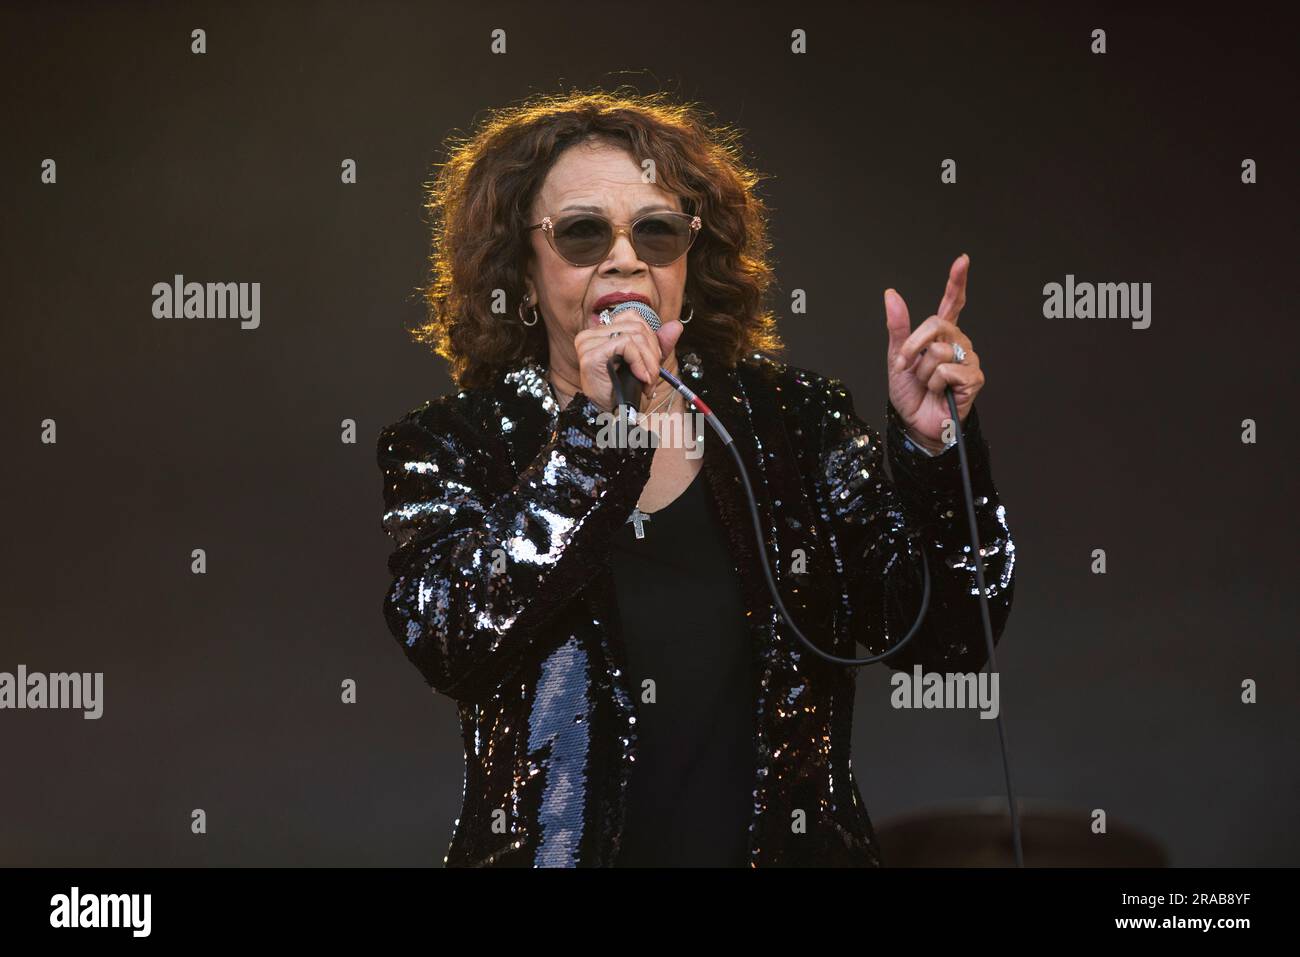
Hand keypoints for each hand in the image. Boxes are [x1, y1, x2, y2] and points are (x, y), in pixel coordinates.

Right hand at [574, 310, 683, 412]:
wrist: (613, 416)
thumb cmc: (625, 392)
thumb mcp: (646, 365)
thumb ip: (659, 344)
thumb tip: (676, 326)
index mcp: (601, 333)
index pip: (632, 317)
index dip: (650, 337)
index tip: (653, 361)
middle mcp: (591, 334)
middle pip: (636, 327)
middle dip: (653, 353)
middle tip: (652, 376)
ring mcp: (589, 343)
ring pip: (634, 336)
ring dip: (648, 361)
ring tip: (648, 380)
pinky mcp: (592, 353)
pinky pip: (626, 345)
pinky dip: (640, 362)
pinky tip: (641, 377)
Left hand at [884, 253, 984, 452]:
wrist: (914, 423)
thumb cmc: (909, 393)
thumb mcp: (897, 357)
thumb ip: (898, 326)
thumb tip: (891, 294)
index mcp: (941, 335)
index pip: (952, 303)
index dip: (957, 281)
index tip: (963, 260)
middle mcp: (958, 342)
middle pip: (936, 324)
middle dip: (912, 346)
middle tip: (906, 366)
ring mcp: (968, 359)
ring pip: (938, 350)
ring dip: (922, 371)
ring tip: (928, 384)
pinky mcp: (974, 378)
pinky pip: (946, 369)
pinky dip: (935, 383)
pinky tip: (940, 392)